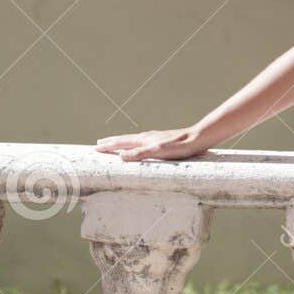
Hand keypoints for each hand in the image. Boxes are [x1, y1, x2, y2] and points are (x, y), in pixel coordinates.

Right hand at [94, 127, 213, 162]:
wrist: (198, 138)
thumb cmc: (180, 147)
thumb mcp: (158, 152)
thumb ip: (140, 153)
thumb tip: (121, 156)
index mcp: (144, 140)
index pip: (121, 143)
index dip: (108, 146)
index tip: (95, 148)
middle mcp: (148, 137)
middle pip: (125, 139)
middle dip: (112, 142)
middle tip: (99, 143)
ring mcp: (156, 138)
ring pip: (134, 139)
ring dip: (123, 142)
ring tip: (116, 143)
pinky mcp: (164, 140)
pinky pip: (144, 142)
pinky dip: (135, 143)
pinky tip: (141, 145)